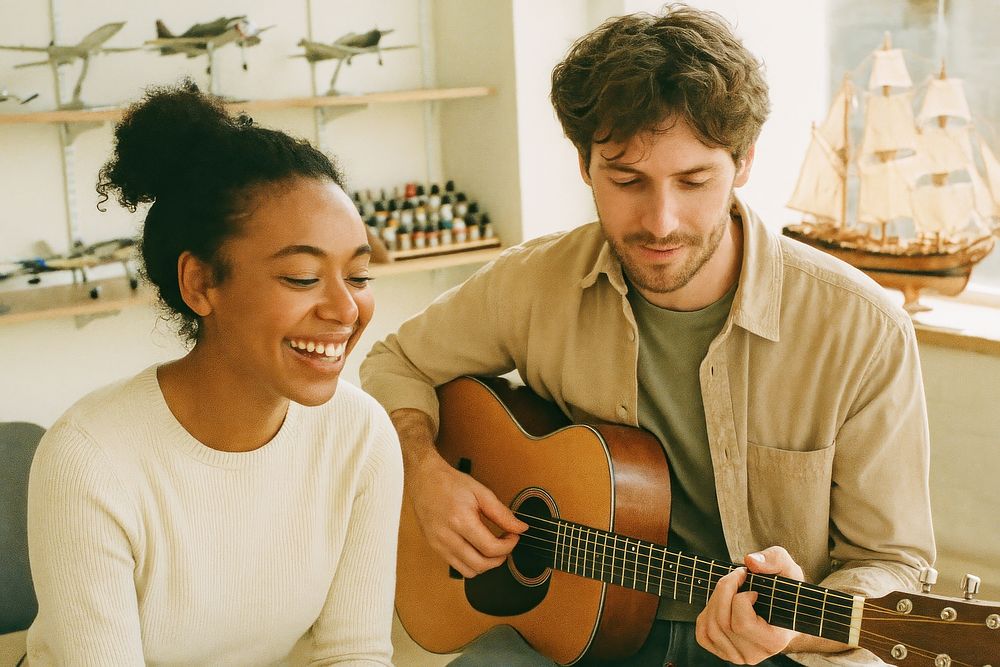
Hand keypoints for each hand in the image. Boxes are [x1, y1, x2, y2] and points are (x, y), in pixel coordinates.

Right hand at [407, 455, 527, 577]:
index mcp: (460, 520)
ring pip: (468, 571)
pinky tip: (476, 548)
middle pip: (480, 565)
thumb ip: (502, 513)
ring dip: (485, 564)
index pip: (490, 548)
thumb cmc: (450, 483)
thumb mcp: (481, 492)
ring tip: (491, 547)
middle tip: (505, 544)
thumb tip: (520, 528)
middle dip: (499, 559)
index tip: (513, 536)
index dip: (508, 546)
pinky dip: (471, 563)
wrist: (424, 479)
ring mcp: (438, 544)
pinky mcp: (434, 548)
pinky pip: (457, 567)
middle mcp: (447, 536)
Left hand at [695, 546, 803, 663]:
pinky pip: (703, 634)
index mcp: (774, 641)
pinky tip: (720, 604)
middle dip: (723, 590)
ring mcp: (738, 656)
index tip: (751, 585)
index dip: (740, 596)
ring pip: (711, 628)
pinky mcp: (724, 652)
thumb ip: (774, 560)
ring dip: (714, 599)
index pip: (742, 623)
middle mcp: (755, 654)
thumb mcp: (788, 569)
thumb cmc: (785, 590)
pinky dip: (705, 614)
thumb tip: (750, 561)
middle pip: (722, 622)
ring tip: (729, 588)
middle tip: (735, 576)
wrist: (784, 609)